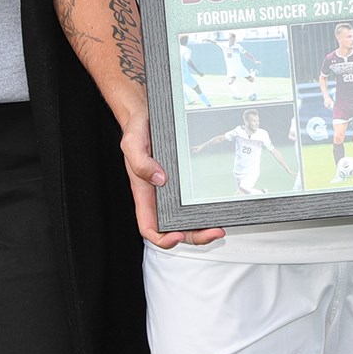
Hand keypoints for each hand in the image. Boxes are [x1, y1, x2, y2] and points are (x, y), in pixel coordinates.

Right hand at [120, 111, 222, 249]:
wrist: (146, 114)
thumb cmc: (136, 131)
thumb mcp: (132, 143)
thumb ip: (140, 162)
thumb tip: (160, 179)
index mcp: (144, 194)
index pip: (149, 227)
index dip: (162, 238)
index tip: (177, 235)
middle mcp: (159, 196)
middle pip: (174, 228)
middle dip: (194, 236)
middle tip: (214, 232)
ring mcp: (172, 189)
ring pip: (187, 218)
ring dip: (203, 227)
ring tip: (220, 225)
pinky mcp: (184, 180)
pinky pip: (194, 200)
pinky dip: (206, 208)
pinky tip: (218, 207)